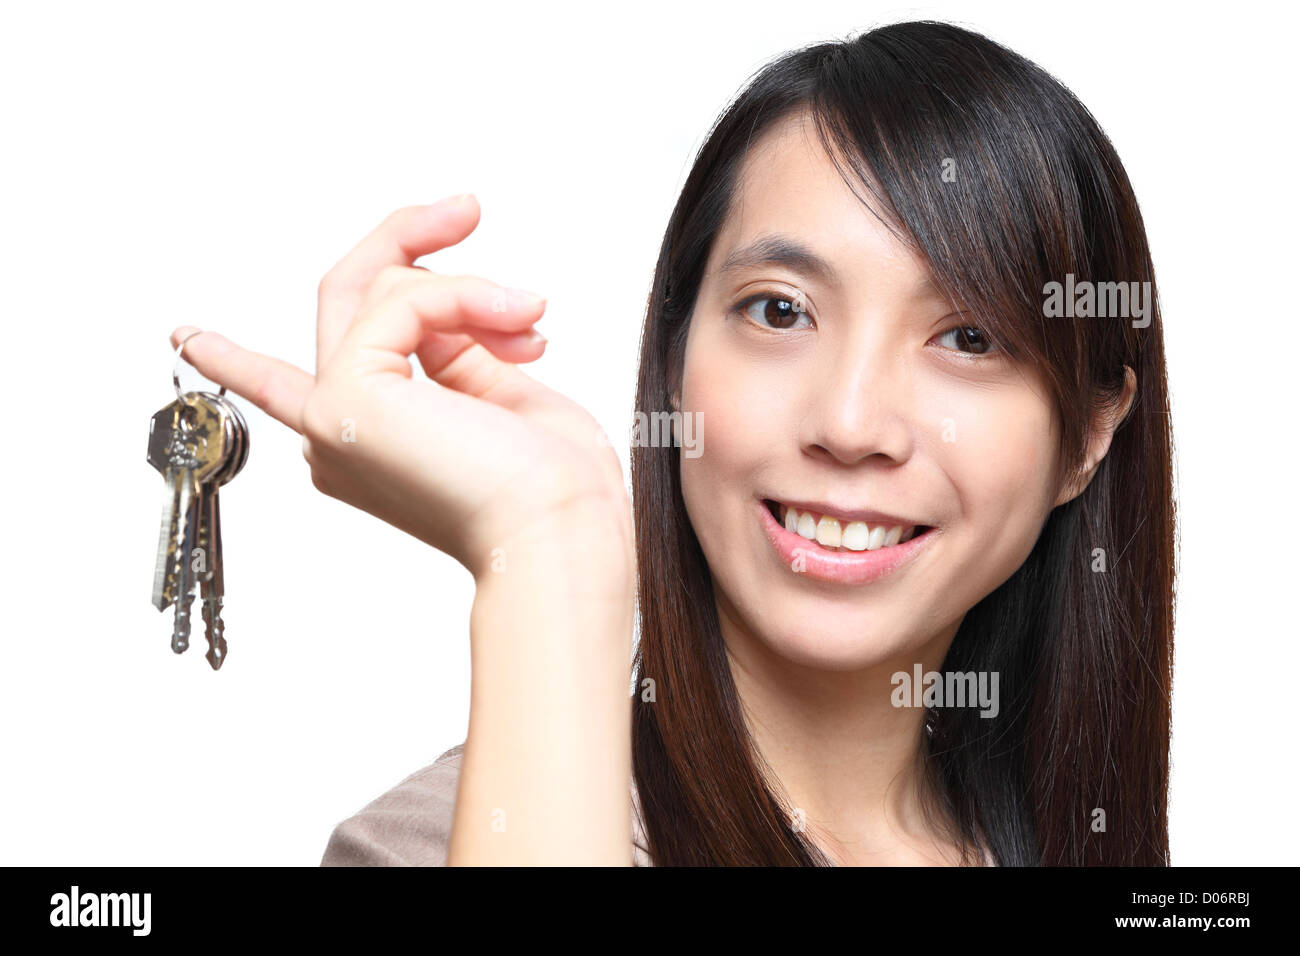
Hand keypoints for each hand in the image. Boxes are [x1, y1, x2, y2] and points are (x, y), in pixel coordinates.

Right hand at [171, 194, 632, 583]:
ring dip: (471, 290)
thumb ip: (455, 350)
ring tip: (532, 321)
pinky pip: (404, 297)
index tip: (190, 337)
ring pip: (379, 287)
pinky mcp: (346, 397)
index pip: (289, 384)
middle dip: (406, 240)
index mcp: (372, 443)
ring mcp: (335, 414)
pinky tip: (517, 321)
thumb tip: (442, 308)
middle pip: (345, 300)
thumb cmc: (552, 490)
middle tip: (464, 208)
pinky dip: (467, 297)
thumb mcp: (502, 399)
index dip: (234, 362)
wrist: (560, 533)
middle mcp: (340, 433)